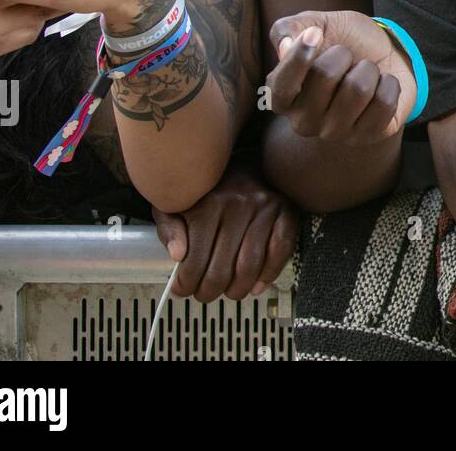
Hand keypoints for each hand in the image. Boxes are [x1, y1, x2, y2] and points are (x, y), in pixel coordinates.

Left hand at [153, 162, 298, 300]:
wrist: (249, 161)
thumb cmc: (211, 188)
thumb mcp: (177, 201)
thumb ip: (169, 227)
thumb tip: (177, 256)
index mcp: (208, 205)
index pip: (194, 261)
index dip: (185, 284)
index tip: (181, 290)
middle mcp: (238, 206)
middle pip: (221, 269)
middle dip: (208, 292)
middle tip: (204, 294)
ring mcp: (265, 209)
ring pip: (249, 266)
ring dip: (237, 290)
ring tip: (228, 292)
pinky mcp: (286, 212)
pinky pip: (280, 252)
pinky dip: (268, 274)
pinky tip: (256, 284)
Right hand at [266, 10, 415, 143]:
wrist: (383, 54)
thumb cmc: (342, 40)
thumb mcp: (314, 24)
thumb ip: (288, 29)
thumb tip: (284, 48)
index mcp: (282, 96)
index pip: (281, 84)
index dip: (300, 55)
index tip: (316, 33)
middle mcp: (303, 121)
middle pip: (325, 74)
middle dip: (343, 53)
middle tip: (347, 57)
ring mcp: (336, 133)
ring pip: (359, 89)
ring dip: (368, 68)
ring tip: (365, 72)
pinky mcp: (367, 136)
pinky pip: (384, 102)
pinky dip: (389, 84)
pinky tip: (381, 86)